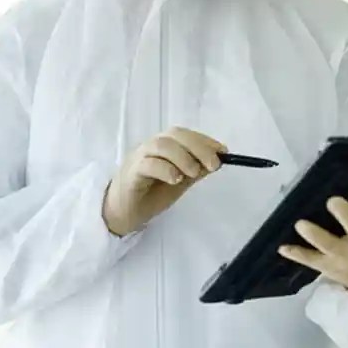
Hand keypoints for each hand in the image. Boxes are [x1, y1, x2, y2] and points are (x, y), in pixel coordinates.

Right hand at [103, 127, 225, 236]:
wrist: (124, 212)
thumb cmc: (152, 193)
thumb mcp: (181, 180)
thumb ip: (197, 169)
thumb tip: (218, 159)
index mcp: (164, 145)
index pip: (185, 134)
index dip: (205, 140)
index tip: (223, 152)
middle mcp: (151, 146)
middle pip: (174, 135)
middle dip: (198, 147)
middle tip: (213, 165)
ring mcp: (139, 157)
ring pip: (160, 146)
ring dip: (182, 157)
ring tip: (194, 174)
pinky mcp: (131, 173)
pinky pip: (147, 164)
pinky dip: (165, 169)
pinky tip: (176, 180)